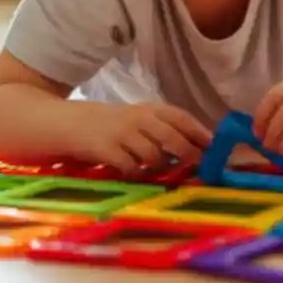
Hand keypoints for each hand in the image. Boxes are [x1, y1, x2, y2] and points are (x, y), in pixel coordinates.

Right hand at [77, 102, 212, 174]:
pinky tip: (133, 173)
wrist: (68, 123)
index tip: (214, 147)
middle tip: (197, 166)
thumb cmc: (109, 124)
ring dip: (160, 166)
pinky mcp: (106, 149)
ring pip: (153, 154)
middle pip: (171, 137)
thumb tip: (196, 149)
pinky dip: (136, 174)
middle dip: (188, 153)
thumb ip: (161, 130)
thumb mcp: (137, 119)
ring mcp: (122, 133)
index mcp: (149, 109)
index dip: (199, 132)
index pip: (181, 117)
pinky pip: (131, 167)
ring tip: (156, 169)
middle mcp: (138, 118)